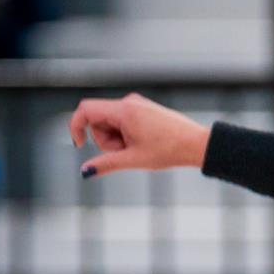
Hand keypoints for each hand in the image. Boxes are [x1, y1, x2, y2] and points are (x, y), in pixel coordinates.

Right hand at [68, 94, 211, 178]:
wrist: (197, 144)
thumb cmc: (170, 150)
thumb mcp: (134, 160)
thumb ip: (106, 164)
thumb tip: (85, 171)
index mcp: (124, 110)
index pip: (85, 109)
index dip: (75, 126)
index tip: (79, 145)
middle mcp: (129, 102)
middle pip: (98, 120)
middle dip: (106, 140)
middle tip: (127, 152)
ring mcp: (137, 104)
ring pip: (111, 123)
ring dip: (118, 140)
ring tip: (139, 148)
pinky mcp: (144, 110)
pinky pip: (124, 122)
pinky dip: (127, 136)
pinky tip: (144, 144)